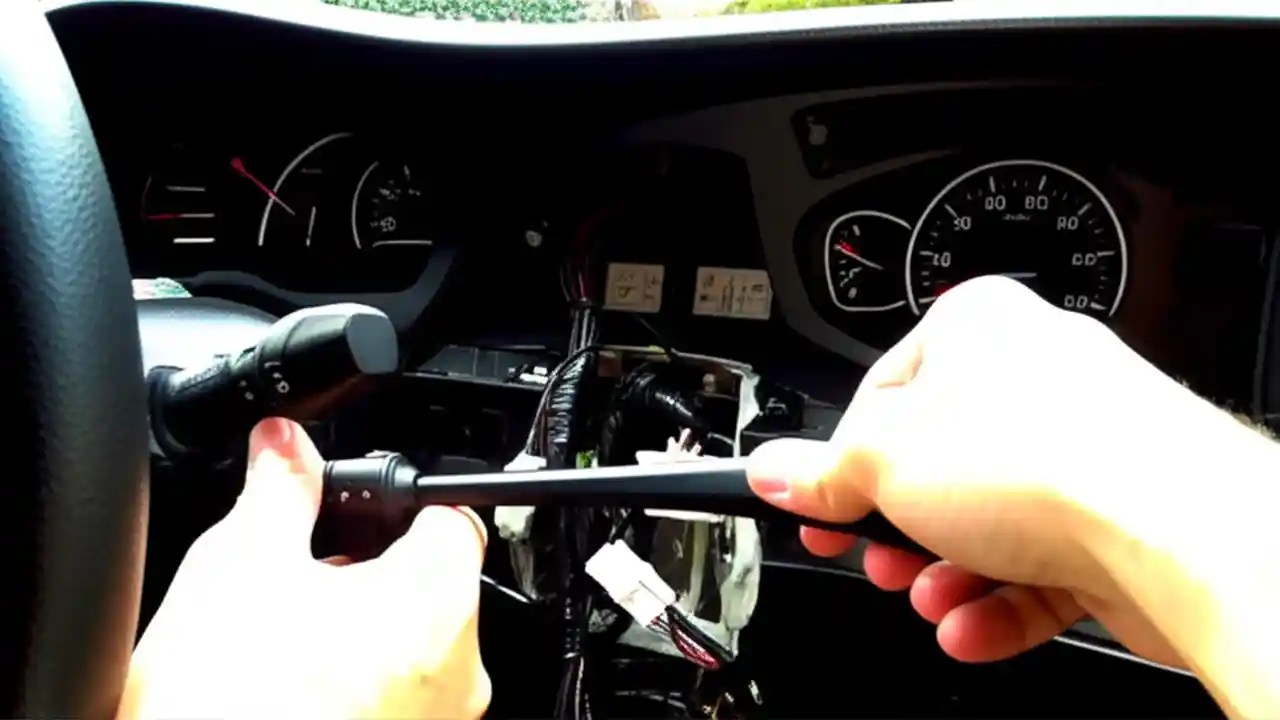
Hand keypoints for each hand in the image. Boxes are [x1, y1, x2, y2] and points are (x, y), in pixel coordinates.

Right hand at [118, 418, 490, 719]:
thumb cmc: (225, 708)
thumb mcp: (239, 566)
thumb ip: (277, 490)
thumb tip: (283, 444)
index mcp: (437, 601)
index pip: (450, 512)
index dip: (394, 496)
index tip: (346, 502)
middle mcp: (459, 671)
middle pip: (426, 582)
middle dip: (362, 569)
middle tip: (292, 579)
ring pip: (405, 646)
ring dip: (352, 632)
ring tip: (277, 646)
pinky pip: (392, 699)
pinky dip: (349, 685)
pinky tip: (286, 691)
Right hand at [748, 276, 1249, 666]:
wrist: (1175, 529)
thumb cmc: (1042, 458)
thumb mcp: (883, 460)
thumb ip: (820, 471)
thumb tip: (775, 471)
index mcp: (975, 329)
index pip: (881, 394)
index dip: (839, 461)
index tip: (816, 506)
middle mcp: (1035, 379)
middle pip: (934, 466)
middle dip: (896, 529)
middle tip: (870, 557)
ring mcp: (1081, 451)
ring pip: (987, 523)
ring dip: (944, 573)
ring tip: (929, 596)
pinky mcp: (1115, 519)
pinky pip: (1037, 563)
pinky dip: (999, 601)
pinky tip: (972, 624)